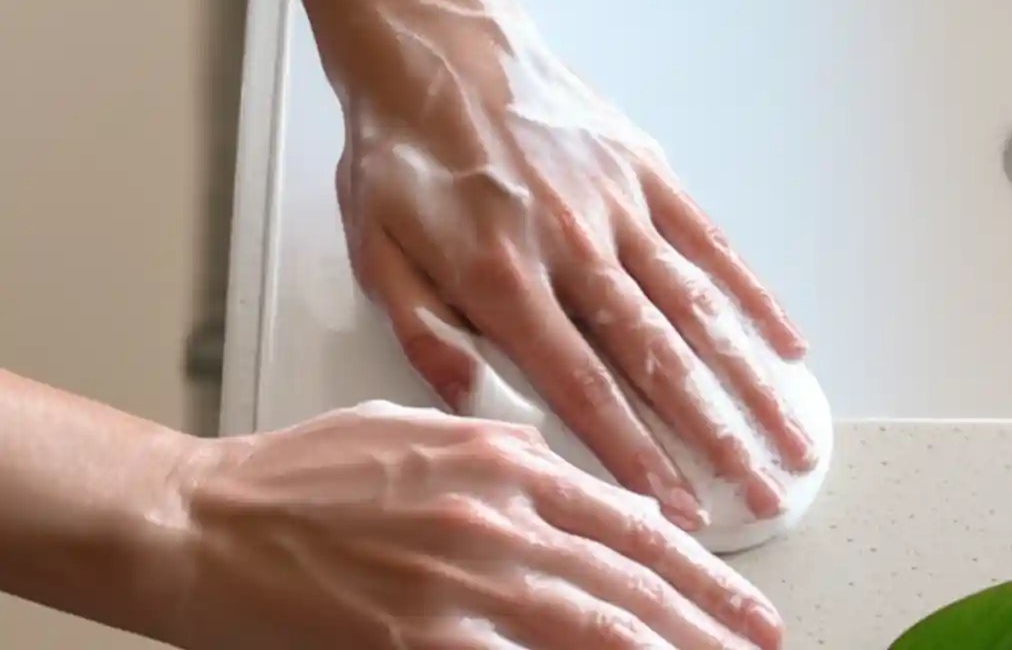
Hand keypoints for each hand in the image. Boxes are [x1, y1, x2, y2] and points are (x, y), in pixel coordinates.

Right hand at [175, 403, 782, 649]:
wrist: (204, 518)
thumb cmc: (296, 476)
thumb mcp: (412, 430)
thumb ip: (494, 450)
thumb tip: (555, 472)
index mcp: (498, 456)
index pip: (626, 515)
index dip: (694, 560)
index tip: (735, 591)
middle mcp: (495, 512)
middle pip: (630, 574)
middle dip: (708, 615)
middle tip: (760, 639)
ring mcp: (462, 578)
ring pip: (596, 623)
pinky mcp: (421, 639)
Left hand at [285, 0, 817, 528]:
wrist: (437, 47)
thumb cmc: (405, 154)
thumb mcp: (377, 252)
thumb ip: (426, 335)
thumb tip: (479, 407)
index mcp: (501, 278)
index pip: (580, 386)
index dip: (633, 454)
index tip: (675, 505)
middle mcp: (571, 248)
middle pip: (656, 359)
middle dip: (714, 437)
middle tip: (759, 492)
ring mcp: (617, 207)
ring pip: (697, 308)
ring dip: (749, 380)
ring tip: (792, 435)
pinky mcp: (645, 172)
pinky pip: (710, 242)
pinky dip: (752, 296)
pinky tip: (786, 342)